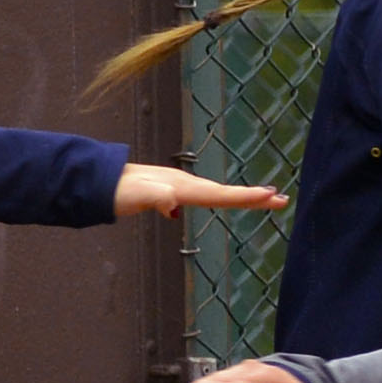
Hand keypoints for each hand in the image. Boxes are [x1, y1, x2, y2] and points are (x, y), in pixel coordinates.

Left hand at [115, 162, 285, 217]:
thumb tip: (170, 202)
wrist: (99, 180)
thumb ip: (153, 197)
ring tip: (264, 199)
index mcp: (182, 187)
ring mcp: (178, 186)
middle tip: (283, 200)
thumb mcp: (136, 196)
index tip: (271, 196)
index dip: (247, 197)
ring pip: (216, 193)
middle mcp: (184, 184)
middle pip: (225, 192)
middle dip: (255, 197)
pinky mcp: (170, 190)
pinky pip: (203, 196)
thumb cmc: (117, 191)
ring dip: (240, 197)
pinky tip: (224, 202)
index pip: (220, 194)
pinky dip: (220, 199)